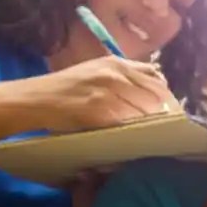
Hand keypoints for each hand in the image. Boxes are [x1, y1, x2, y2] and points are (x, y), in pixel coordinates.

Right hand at [9, 56, 180, 133]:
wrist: (34, 99)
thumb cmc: (66, 90)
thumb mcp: (96, 74)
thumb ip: (124, 80)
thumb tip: (155, 98)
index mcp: (117, 64)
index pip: (157, 79)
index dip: (168, 99)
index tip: (172, 115)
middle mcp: (115, 74)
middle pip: (157, 97)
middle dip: (165, 116)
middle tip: (167, 133)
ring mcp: (107, 92)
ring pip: (146, 112)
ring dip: (152, 128)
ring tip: (153, 140)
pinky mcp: (99, 111)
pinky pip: (128, 125)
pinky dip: (135, 135)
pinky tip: (134, 142)